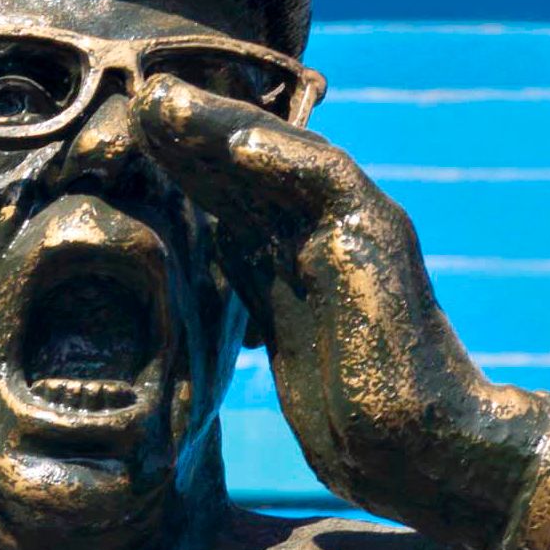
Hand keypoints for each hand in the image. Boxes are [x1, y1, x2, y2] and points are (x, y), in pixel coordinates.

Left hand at [122, 79, 491, 506]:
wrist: (411, 448)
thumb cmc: (349, 415)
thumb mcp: (282, 331)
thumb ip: (257, 279)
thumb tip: (217, 237)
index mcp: (302, 247)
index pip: (239, 187)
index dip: (189, 157)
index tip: (138, 133)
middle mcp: (327, 224)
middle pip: (252, 162)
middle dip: (195, 130)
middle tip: (142, 101)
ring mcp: (353, 224)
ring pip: (284, 154)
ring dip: (223, 125)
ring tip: (167, 103)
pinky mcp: (376, 236)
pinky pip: (327, 179)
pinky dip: (284, 157)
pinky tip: (235, 142)